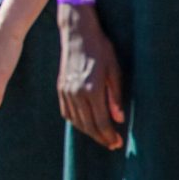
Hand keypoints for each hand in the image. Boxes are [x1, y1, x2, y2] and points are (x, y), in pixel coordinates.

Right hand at [57, 6, 125, 148]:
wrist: (77, 34)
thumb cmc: (100, 49)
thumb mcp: (115, 70)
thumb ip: (115, 96)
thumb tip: (118, 118)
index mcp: (92, 89)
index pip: (100, 122)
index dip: (109, 135)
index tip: (117, 143)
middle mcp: (76, 93)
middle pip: (88, 125)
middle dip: (101, 137)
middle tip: (112, 145)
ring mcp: (66, 91)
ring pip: (76, 121)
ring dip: (89, 132)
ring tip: (101, 136)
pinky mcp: (60, 88)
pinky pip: (67, 112)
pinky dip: (76, 122)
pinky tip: (85, 124)